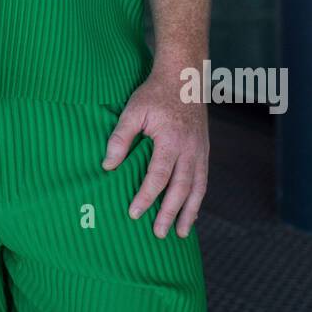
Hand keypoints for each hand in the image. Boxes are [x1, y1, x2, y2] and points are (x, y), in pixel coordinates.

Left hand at [101, 66, 208, 238]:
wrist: (184, 77)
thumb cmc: (155, 93)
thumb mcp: (133, 110)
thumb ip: (120, 138)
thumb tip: (107, 165)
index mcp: (171, 140)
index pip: (158, 176)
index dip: (147, 197)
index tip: (134, 213)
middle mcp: (190, 150)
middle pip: (181, 189)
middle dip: (169, 213)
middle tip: (158, 234)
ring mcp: (200, 151)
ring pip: (197, 188)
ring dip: (189, 213)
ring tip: (180, 233)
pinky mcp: (204, 150)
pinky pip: (203, 179)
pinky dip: (197, 198)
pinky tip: (190, 211)